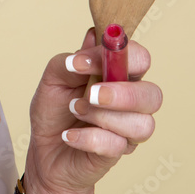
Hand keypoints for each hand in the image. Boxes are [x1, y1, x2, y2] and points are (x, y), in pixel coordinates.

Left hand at [24, 29, 161, 193]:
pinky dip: (87, 138)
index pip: (141, 59)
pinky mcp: (117, 153)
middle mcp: (131, 102)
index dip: (122, 55)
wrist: (41, 148)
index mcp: (120, 75)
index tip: (87, 61)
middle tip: (90, 94)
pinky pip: (116, 146)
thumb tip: (90, 40)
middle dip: (123, 94)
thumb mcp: (54, 78)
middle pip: (153, 95)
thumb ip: (71, 60)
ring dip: (102, 116)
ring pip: (141, 124)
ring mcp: (128, 130)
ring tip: (75, 110)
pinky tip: (69, 135)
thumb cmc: (54, 108)